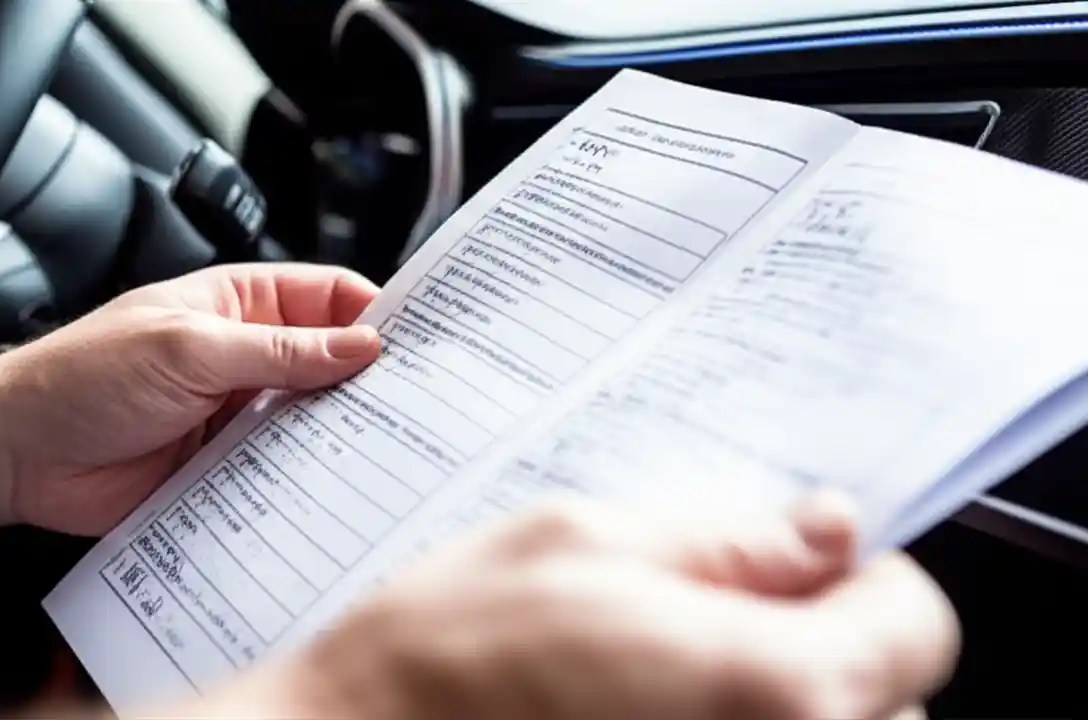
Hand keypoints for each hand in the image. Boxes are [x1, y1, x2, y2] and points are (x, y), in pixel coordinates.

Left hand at [0, 263, 381, 534]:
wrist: (20, 453)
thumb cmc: (85, 377)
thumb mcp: (192, 348)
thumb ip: (281, 351)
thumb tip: (360, 345)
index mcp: (239, 303)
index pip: (326, 296)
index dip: (373, 311)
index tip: (417, 338)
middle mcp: (246, 354)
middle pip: (329, 359)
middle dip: (367, 377)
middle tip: (415, 400)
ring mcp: (239, 409)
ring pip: (312, 416)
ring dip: (339, 428)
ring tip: (384, 444)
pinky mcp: (228, 462)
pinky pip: (283, 464)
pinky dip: (307, 472)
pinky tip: (333, 482)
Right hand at [199, 494, 958, 719]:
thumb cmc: (449, 654)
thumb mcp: (585, 542)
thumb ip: (728, 539)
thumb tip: (829, 528)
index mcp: (769, 685)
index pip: (917, 625)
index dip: (865, 580)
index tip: (807, 563)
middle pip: (888, 695)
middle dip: (824, 639)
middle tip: (719, 610)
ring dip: (782, 695)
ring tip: (671, 669)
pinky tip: (646, 711)